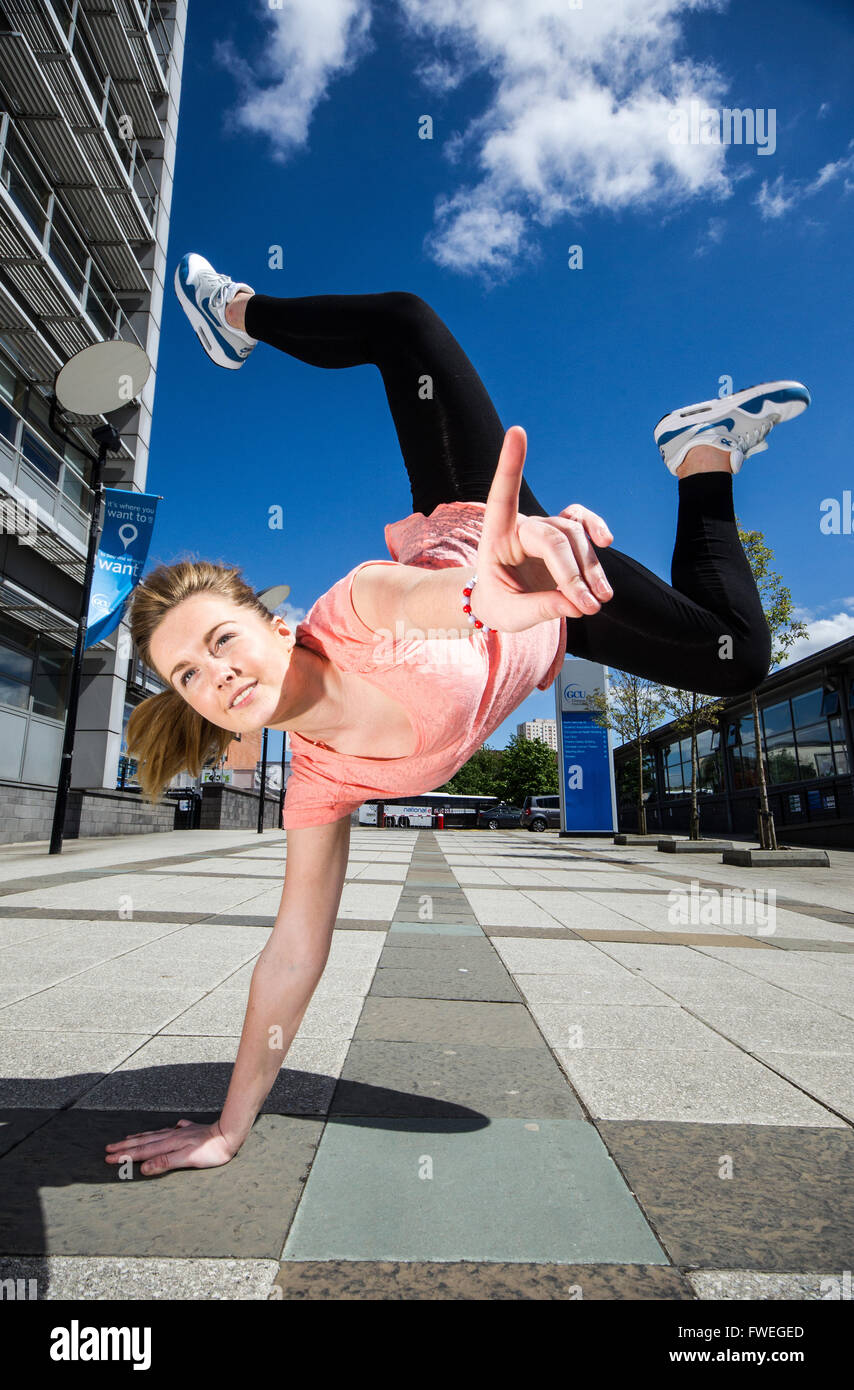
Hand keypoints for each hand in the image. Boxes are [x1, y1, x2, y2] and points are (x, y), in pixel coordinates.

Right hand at [104, 1118, 236, 1176]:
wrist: (228, 1134)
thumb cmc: (211, 1151)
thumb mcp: (187, 1159)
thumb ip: (165, 1162)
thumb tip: (143, 1168)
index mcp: (169, 1145)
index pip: (142, 1151)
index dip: (125, 1155)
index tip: (108, 1157)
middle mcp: (171, 1137)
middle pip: (144, 1142)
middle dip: (125, 1146)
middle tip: (108, 1149)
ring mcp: (179, 1133)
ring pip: (154, 1135)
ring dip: (138, 1138)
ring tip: (126, 1138)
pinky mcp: (189, 1131)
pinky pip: (168, 1132)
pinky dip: (160, 1132)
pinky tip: (165, 1129)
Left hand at [473, 426, 614, 633]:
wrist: (500, 604)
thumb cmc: (499, 605)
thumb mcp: (510, 614)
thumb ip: (540, 608)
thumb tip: (577, 603)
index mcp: (495, 538)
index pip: (501, 497)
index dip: (510, 465)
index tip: (517, 431)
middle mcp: (520, 526)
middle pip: (555, 537)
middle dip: (573, 573)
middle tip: (587, 606)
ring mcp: (543, 527)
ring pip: (575, 537)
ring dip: (591, 569)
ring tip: (598, 601)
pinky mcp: (562, 535)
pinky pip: (581, 522)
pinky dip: (596, 527)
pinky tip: (607, 542)